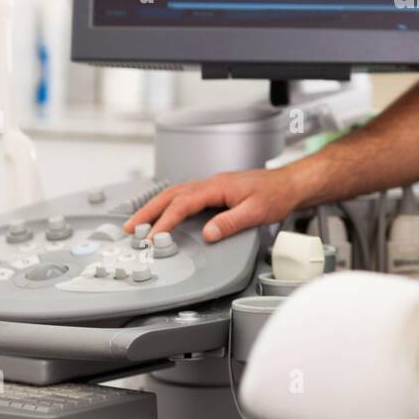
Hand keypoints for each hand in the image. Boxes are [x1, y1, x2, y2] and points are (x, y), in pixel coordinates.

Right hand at [124, 167, 301, 241]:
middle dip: (148, 211)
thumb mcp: (255, 212)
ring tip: (138, 223)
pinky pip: (184, 195)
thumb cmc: (275, 194)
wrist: (289, 184)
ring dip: (155, 207)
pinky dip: (168, 205)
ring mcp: (211, 186)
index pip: (184, 203)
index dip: (166, 220)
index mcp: (217, 186)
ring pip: (175, 193)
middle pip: (171, 194)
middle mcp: (211, 183)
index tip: (153, 235)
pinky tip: (164, 213)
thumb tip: (207, 234)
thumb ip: (230, 223)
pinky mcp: (215, 190)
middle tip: (130, 228)